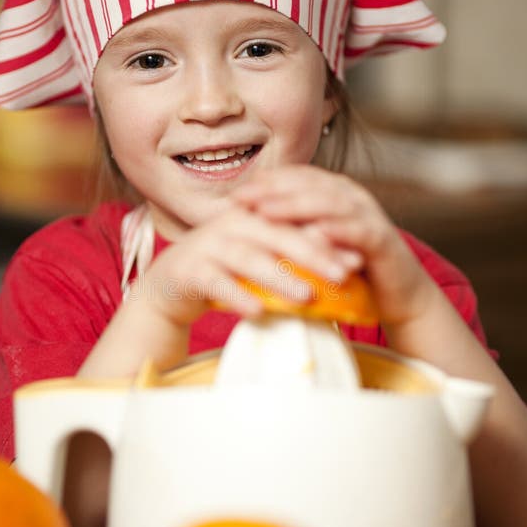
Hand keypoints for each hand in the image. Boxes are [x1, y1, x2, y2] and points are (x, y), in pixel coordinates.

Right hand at [131, 200, 358, 327]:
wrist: (169, 284)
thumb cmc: (224, 269)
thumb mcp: (259, 256)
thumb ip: (292, 255)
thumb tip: (345, 267)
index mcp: (254, 215)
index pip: (295, 223)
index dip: (326, 238)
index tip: (358, 257)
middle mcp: (232, 224)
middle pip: (277, 235)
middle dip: (312, 255)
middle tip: (342, 274)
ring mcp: (208, 245)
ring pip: (248, 258)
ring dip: (279, 277)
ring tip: (306, 296)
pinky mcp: (189, 270)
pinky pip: (216, 282)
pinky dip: (237, 296)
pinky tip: (257, 311)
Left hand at [232, 164, 439, 330]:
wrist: (399, 294)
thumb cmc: (350, 270)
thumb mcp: (317, 246)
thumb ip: (293, 231)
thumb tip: (249, 228)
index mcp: (334, 193)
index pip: (296, 178)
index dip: (266, 183)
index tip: (235, 194)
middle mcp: (351, 197)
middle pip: (308, 185)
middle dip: (272, 190)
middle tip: (242, 198)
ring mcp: (368, 214)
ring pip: (329, 203)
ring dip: (296, 206)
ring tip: (265, 212)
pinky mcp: (382, 238)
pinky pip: (357, 230)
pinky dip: (334, 231)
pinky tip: (313, 235)